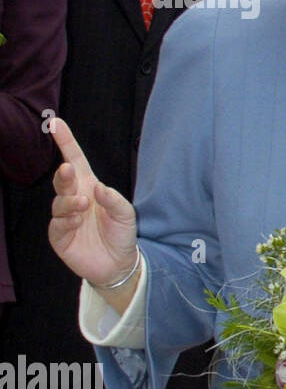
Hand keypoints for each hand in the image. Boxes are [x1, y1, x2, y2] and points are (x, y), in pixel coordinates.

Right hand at [47, 119, 139, 299]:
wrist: (118, 264)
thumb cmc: (121, 234)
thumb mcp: (126, 214)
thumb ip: (115, 200)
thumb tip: (98, 188)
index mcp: (90, 187)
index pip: (75, 160)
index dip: (66, 142)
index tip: (56, 124)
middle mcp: (75, 199)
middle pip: (63, 180)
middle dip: (62, 174)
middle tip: (67, 170)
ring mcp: (65, 217)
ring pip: (58, 202)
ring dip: (68, 201)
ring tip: (81, 204)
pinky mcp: (59, 236)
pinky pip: (57, 224)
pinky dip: (66, 220)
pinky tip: (76, 220)